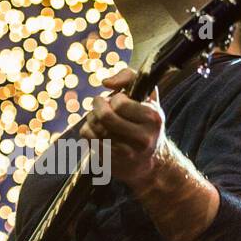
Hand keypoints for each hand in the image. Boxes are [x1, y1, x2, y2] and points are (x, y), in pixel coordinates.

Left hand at [80, 67, 164, 191]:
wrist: (151, 162)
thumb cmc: (145, 122)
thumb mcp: (148, 97)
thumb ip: (130, 77)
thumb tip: (106, 82)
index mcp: (153, 118)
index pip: (120, 103)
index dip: (114, 98)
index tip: (118, 99)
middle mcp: (142, 138)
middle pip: (105, 116)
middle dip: (97, 105)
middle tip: (99, 103)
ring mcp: (127, 154)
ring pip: (94, 129)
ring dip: (91, 118)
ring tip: (98, 117)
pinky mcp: (113, 163)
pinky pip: (89, 140)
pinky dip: (88, 131)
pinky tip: (95, 130)